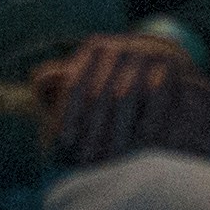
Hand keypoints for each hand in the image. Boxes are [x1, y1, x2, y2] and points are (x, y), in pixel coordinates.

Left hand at [30, 33, 209, 165]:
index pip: (75, 85)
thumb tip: (40, 80)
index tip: (65, 144)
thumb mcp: (89, 81)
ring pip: (123, 98)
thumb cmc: (117, 84)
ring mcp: (145, 53)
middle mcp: (119, 47)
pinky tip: (139, 148)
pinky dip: (146, 124)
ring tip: (109, 160)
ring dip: (115, 133)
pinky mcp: (169, 65)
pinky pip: (154, 99)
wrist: (165, 72)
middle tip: (85, 162)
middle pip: (98, 94)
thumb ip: (61, 84)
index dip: (68, 116)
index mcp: (95, 49)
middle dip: (90, 131)